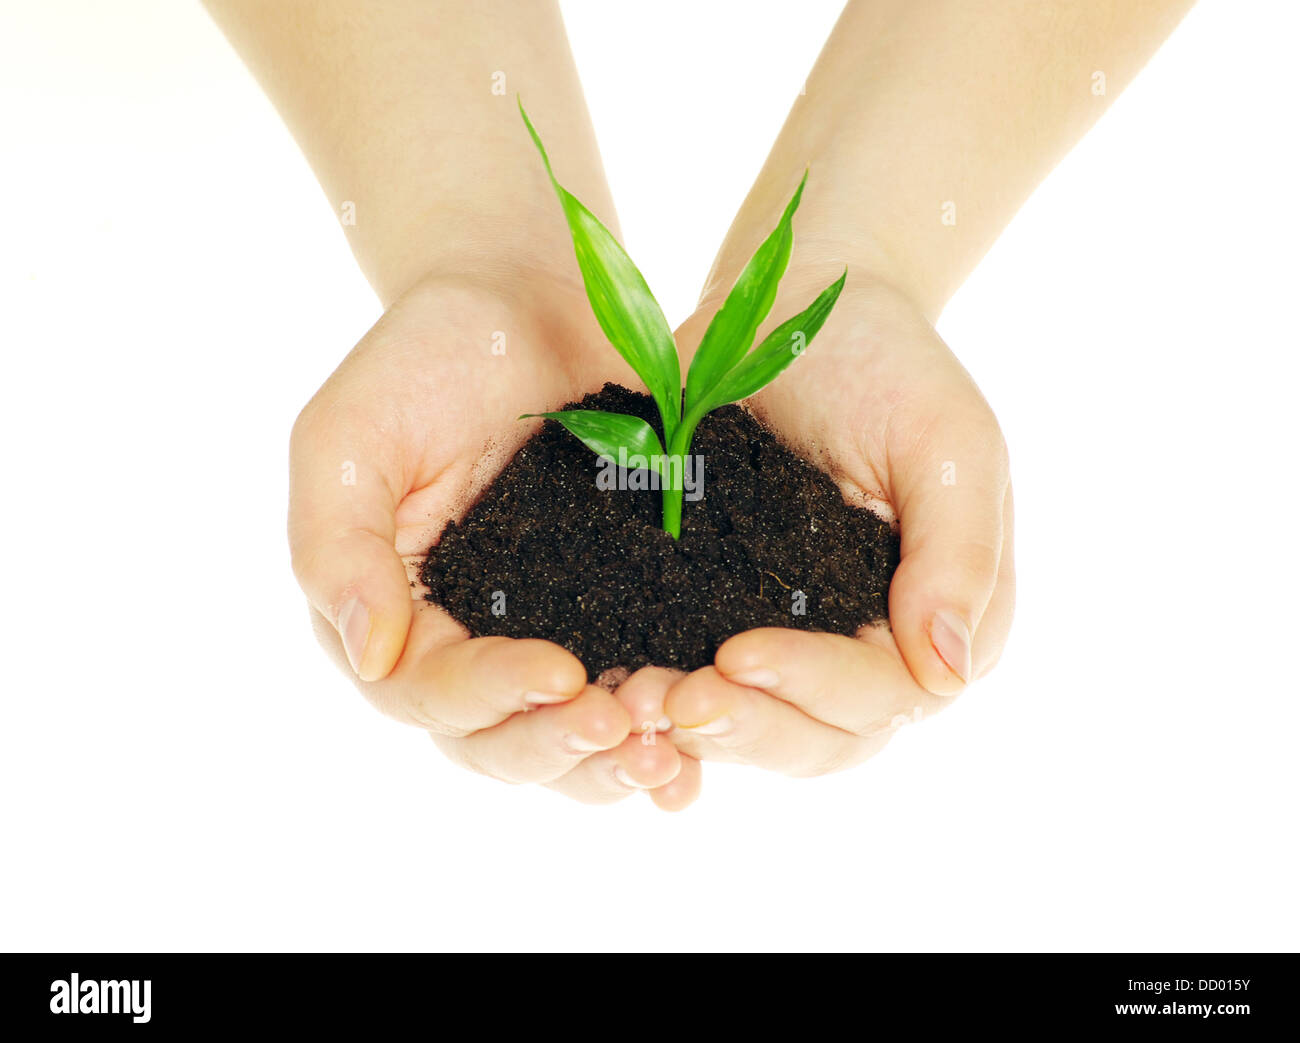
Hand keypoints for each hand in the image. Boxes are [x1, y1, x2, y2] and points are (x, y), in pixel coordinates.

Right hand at [288, 268, 700, 807]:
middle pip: (499, 741)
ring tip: (672, 751)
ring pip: (566, 737)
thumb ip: (336, 546)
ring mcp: (539, 633)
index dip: (490, 698)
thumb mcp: (349, 437)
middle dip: (560, 746)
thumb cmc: (422, 356)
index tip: (562, 674)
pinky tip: (702, 749)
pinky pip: (627, 687)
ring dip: (613, 760)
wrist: (522, 299)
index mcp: (389, 614)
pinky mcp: (608, 613)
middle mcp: (461, 642)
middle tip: (628, 728)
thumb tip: (371, 656)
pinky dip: (658, 729)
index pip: (426, 692)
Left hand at [654, 268, 1014, 775]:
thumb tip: (947, 675)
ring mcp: (792, 637)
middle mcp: (867, 648)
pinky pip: (695, 673)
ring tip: (631, 705)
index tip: (737, 655)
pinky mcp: (721, 613)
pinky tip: (611, 685)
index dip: (814, 689)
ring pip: (754, 724)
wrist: (800, 309)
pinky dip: (658, 690)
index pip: (885, 693)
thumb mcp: (949, 442)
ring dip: (696, 728)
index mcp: (936, 620)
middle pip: (817, 738)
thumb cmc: (891, 364)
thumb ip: (959, 555)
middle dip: (746, 729)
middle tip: (670, 704)